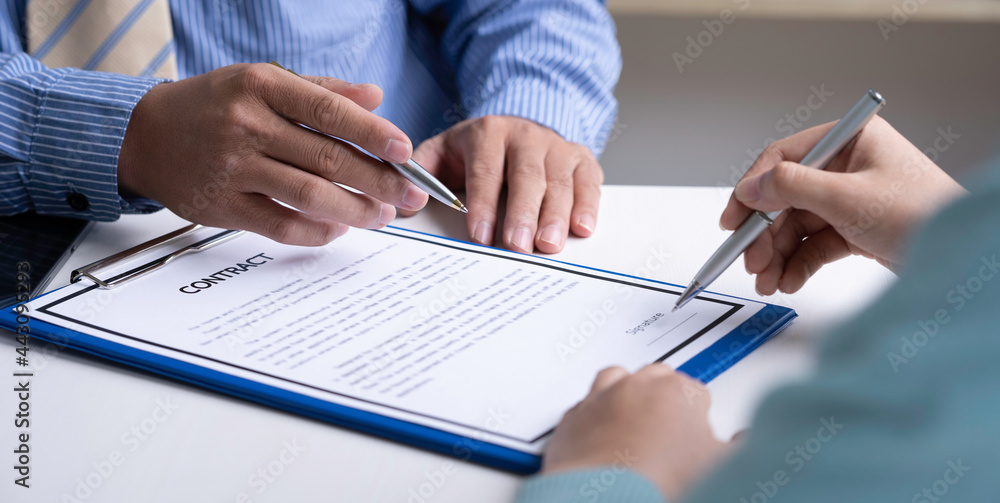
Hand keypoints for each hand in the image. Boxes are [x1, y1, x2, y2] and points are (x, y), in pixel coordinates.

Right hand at [118, 63, 428, 245]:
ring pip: (309, 195)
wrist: (144, 135)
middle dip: (379, 180)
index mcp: (262, 86)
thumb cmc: (214, 105)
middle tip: (410, 194)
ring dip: (355, 210)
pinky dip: (317, 231)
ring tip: (382, 215)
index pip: (330, 112)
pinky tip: (339, 229)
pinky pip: (281, 225)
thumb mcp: (264, 82)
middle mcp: (247, 125)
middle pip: (328, 159)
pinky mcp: (223, 206)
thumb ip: (321, 91)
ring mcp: (233, 168)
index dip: (374, 134)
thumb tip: (375, 97)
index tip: (406, 151)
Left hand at [410, 116, 602, 253]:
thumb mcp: (443, 152)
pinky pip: (589, 182)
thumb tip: (401, 205)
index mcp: (488, 132)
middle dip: (522, 213)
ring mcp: (557, 147)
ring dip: (555, 215)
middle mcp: (526, 135)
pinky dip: (588, 205)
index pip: (485, 170)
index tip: (480, 236)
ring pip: (559, 182)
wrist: (516, 126)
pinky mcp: (582, 159)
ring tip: (548, 245)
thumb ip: (421, 174)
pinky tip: (582, 229)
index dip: (483, 204)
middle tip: (517, 247)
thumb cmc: (476, 151)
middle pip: (526, 176)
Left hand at [543, 365, 727, 500]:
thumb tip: (744, 441)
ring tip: (634, 429)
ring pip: (616, 382)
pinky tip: (602, 441)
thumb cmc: (661, 481)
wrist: (608, 499)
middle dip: (664, 401)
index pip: (697, 393)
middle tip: (668, 434)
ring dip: (626, 397)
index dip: (699, 418)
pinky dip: (594, 418)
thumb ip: (738, 447)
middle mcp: (637, 385)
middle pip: (657, 380)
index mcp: (679, 391)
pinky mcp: (572, 419)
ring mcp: (600, 398)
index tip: (696, 437)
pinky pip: (585, 408)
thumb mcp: (720, 467)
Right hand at [720, 116, 965, 294]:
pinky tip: (788, 280)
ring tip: (767, 279)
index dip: (753, 189)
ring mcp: (851, 198)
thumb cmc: (925, 215)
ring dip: (777, 253)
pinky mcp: (856, 227)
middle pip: (786, 196)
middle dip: (765, 233)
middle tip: (750, 260)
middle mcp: (848, 166)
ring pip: (796, 224)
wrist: (964, 257)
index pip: (784, 157)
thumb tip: (751, 186)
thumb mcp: (848, 197)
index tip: (735, 218)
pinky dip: (798, 263)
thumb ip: (792, 187)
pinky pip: (814, 243)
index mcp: (850, 140)